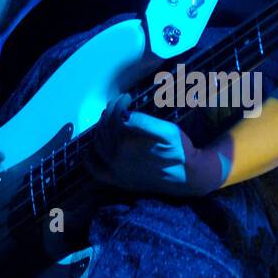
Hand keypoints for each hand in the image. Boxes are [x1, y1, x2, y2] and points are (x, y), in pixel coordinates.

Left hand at [83, 93, 220, 196]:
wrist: (187, 176)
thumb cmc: (179, 151)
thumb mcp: (167, 131)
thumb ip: (143, 122)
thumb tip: (123, 115)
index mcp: (126, 144)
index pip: (114, 118)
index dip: (118, 104)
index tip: (127, 96)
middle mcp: (117, 158)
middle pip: (105, 129)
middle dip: (109, 113)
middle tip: (118, 104)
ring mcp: (116, 171)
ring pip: (99, 145)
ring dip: (100, 129)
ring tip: (109, 118)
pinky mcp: (119, 180)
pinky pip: (96, 170)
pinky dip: (89, 159)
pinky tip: (89, 150)